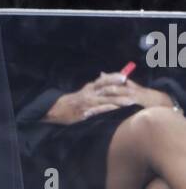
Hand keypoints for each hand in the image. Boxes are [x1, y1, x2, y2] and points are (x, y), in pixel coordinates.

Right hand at [45, 72, 172, 124]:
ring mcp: (88, 103)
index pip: (103, 80)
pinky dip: (108, 108)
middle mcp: (89, 93)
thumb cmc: (73, 101)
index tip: (124, 76)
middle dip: (119, 88)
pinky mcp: (86, 112)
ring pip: (105, 100)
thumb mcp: (85, 91)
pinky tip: (116, 109)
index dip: (113, 77)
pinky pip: (99, 110)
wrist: (57, 109)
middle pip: (106, 88)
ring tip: (130, 101)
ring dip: (118, 100)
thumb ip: (96, 85)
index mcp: (90, 88)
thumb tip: (104, 76)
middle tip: (131, 88)